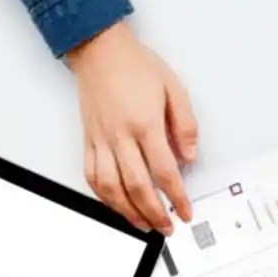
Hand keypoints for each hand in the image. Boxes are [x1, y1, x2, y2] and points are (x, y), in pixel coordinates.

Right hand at [67, 21, 195, 234]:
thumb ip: (185, 126)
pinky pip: (91, 175)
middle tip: (167, 227)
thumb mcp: (174, 89)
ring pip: (111, 187)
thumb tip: (189, 157)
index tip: (185, 211)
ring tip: (143, 224)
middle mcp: (120, 135)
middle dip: (154, 213)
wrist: (100, 49)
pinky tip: (115, 205)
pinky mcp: (88, 139)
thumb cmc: (135, 66)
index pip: (164, 171)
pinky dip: (103, 196)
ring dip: (127, 211)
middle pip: (137, 186)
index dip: (177, 197)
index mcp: (145, 123)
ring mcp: (101, 139)